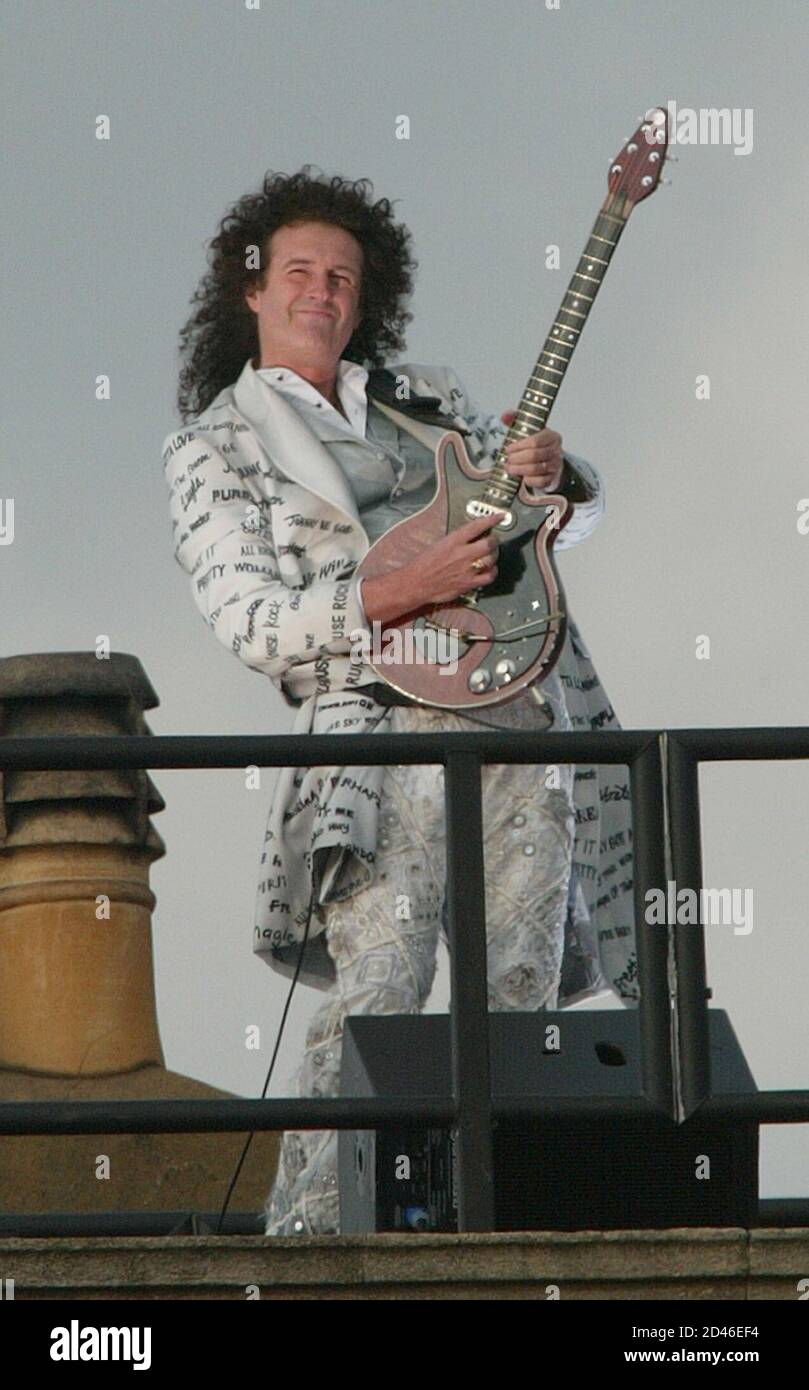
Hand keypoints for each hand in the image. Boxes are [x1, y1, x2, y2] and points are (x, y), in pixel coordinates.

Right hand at [360, 514, 504, 623]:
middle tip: (493, 539)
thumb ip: (457, 540)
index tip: (500, 516)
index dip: (492, 519)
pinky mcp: (468, 583)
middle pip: (489, 543)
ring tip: (491, 554)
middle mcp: (461, 554)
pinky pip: (489, 576)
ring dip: (494, 555)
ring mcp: (467, 570)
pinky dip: (493, 572)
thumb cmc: (423, 565)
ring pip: (491, 559)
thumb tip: (472, 536)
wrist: (416, 583)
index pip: (477, 526)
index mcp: (452, 541)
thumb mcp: (438, 544)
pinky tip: (490, 569)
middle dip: (494, 540)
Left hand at [500, 413, 564, 491]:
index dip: (519, 446)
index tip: (508, 449)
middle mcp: (556, 450)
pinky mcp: (552, 477)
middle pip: (534, 455)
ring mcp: (555, 465)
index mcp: (551, 436)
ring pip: (536, 469)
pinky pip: (540, 481)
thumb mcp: (527, 428)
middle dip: (517, 459)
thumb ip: (515, 419)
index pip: (535, 441)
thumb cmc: (535, 442)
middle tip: (508, 460)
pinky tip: (521, 477)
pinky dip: (529, 480)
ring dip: (520, 469)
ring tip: (510, 468)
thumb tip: (505, 415)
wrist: (547, 456)